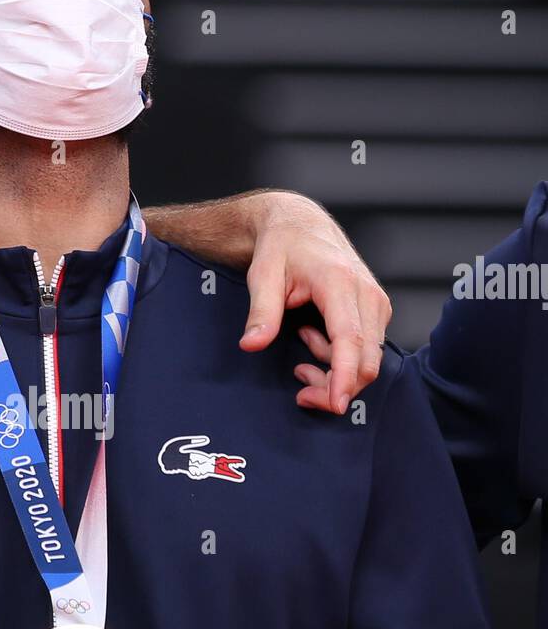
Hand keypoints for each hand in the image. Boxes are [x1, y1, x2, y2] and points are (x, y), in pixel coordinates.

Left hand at [240, 192, 391, 415]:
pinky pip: (365, 350)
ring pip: (368, 360)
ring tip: (301, 344)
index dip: (343, 377)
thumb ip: (261, 312)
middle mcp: (367, 293)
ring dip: (334, 372)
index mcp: (340, 283)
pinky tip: (313, 337)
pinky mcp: (376, 310)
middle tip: (302, 391)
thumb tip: (251, 344)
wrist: (300, 224)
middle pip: (366, 360)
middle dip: (336, 387)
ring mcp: (376, 303)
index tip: (333, 404)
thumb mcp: (262, 275)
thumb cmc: (282, 246)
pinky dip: (340, 359)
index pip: (350, 340)